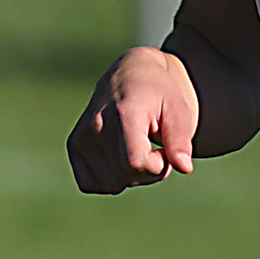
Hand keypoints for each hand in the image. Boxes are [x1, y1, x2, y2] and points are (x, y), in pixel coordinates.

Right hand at [67, 46, 197, 194]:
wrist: (129, 74)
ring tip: (137, 149)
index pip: (135, 163)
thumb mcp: (178, 108)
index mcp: (124, 112)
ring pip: (110, 184)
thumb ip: (180, 139)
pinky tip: (118, 159)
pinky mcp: (74, 145)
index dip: (158, 166)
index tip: (165, 150)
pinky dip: (108, 179)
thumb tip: (185, 168)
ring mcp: (82, 135)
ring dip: (130, 176)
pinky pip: (89, 184)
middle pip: (125, 176)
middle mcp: (96, 123)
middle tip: (154, 147)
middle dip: (148, 171)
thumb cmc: (158, 93)